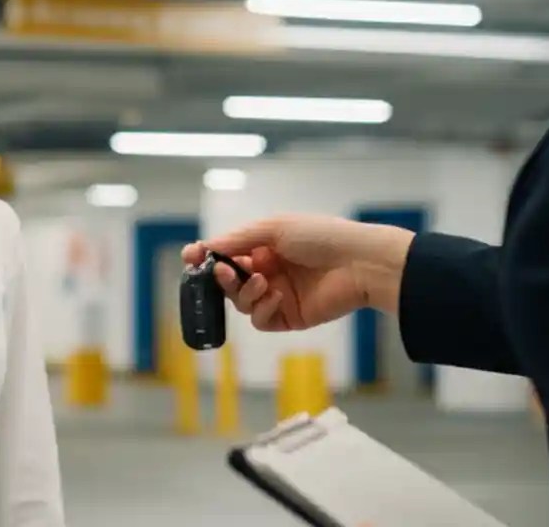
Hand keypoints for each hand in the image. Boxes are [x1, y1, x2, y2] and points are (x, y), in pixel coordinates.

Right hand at [181, 214, 414, 331]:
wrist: (358, 263)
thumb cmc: (320, 237)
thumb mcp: (274, 228)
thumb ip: (238, 240)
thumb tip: (204, 247)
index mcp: (266, 246)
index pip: (227, 254)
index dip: (208, 257)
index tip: (190, 258)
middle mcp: (269, 271)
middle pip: (229, 282)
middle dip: (221, 277)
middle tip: (221, 272)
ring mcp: (278, 295)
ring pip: (241, 302)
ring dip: (244, 292)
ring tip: (263, 282)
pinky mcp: (289, 318)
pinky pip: (260, 319)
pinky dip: (262, 309)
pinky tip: (277, 296)